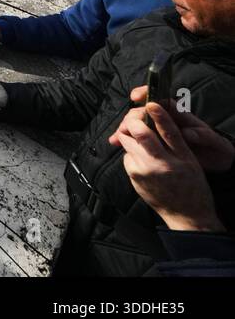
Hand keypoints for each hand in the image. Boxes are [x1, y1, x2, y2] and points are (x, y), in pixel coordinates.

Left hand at [109, 96, 228, 231]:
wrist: (187, 215)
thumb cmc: (192, 186)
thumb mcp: (191, 162)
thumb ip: (175, 142)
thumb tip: (154, 122)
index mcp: (183, 157)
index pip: (170, 131)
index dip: (159, 115)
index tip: (151, 103)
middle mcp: (163, 164)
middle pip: (141, 134)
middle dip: (133, 122)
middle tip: (135, 120)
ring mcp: (146, 172)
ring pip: (128, 142)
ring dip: (129, 135)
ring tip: (136, 136)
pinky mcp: (134, 177)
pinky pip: (127, 156)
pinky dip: (131, 152)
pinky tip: (141, 158)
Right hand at [111, 87, 234, 173]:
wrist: (212, 159)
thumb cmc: (212, 145)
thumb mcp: (211, 139)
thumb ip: (202, 134)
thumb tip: (189, 133)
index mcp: (177, 113)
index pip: (159, 98)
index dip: (145, 93)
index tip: (136, 96)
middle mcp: (164, 118)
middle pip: (141, 111)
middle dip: (130, 117)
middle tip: (125, 127)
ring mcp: (156, 129)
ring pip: (135, 124)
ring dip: (124, 129)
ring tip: (116, 137)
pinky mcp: (152, 140)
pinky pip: (135, 136)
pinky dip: (124, 139)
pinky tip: (115, 142)